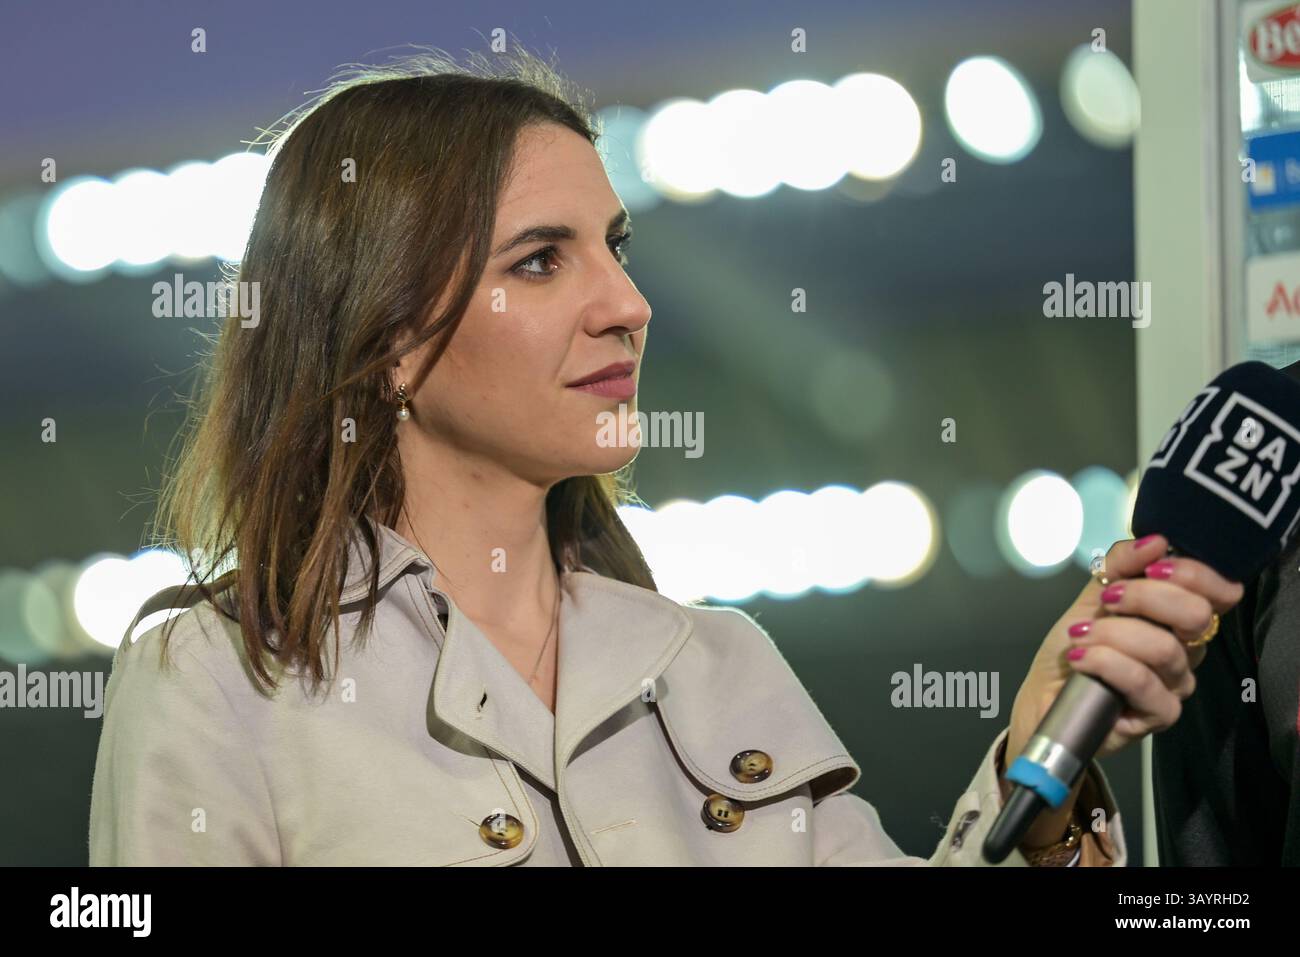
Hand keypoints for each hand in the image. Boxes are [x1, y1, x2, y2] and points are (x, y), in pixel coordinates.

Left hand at [1002, 533, 1243, 848]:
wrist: (1046, 693)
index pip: (1220, 591)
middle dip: (1145, 597)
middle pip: (1196, 615)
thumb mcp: (1093, 596)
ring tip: (1079, 636)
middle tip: (1109, 598)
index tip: (1152, 566)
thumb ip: (1121, 565)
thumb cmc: (1076, 645)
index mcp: (1178, 616)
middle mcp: (1186, 649)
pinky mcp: (1159, 714)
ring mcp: (1176, 683)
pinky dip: (1106, 663)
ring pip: (1163, 648)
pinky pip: (1143, 682)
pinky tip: (1080, 659)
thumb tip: (1155, 540)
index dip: (1194, 573)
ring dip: (1112, 634)